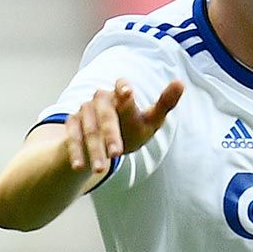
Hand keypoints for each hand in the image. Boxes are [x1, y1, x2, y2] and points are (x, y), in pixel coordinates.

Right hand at [66, 79, 183, 171]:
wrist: (108, 143)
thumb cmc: (134, 128)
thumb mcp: (152, 119)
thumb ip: (165, 103)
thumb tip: (180, 83)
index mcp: (121, 93)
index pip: (122, 86)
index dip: (124, 89)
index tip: (127, 94)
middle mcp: (101, 99)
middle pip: (105, 114)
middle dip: (110, 135)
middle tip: (117, 154)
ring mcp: (85, 110)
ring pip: (89, 129)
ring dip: (94, 149)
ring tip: (101, 169)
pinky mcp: (72, 124)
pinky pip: (72, 138)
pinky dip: (76, 152)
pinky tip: (80, 166)